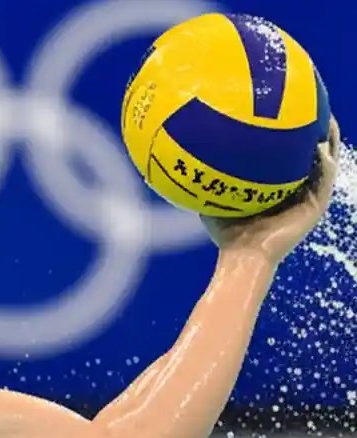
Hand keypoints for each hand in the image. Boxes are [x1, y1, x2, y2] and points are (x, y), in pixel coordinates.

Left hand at [202, 117, 340, 265]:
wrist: (242, 256)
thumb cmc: (225, 233)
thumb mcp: (214, 198)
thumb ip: (206, 177)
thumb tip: (183, 156)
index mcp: (278, 187)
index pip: (288, 155)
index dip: (292, 134)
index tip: (288, 110)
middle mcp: (296, 190)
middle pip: (311, 154)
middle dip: (314, 131)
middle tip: (313, 106)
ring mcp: (308, 198)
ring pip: (325, 164)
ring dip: (328, 142)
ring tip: (326, 121)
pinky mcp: (315, 208)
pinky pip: (325, 181)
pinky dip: (325, 164)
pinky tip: (321, 148)